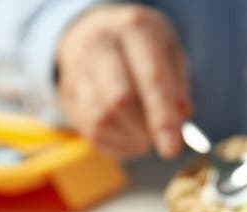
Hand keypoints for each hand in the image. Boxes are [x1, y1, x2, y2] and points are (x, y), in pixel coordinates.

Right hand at [57, 4, 190, 158]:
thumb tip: (180, 116)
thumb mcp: (168, 48)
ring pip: (100, 119)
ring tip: (145, 138)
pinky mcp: (66, 93)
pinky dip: (115, 145)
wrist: (92, 29)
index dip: (163, 118)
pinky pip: (89, 130)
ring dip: (129, 139)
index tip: (172, 149)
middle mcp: (100, 43)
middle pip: (120, 100)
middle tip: (160, 141)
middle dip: (144, 131)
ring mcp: (77, 68)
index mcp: (133, 28)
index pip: (151, 78)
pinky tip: (130, 141)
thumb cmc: (140, 45)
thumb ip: (178, 83)